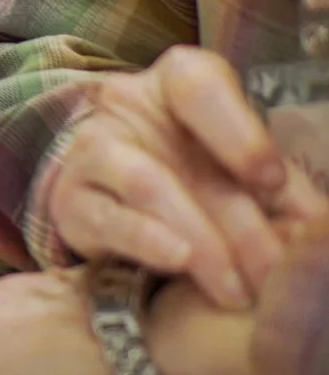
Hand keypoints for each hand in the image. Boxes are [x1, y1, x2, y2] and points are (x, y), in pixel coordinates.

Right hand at [41, 46, 327, 309]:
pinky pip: (108, 218)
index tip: (273, 182)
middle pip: (185, 158)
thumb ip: (279, 191)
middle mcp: (124, 106)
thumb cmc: (191, 169)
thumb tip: (317, 228)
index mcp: (174, 83)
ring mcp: (91, 150)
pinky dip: (146, 242)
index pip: (198, 85)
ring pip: (147, 186)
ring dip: (201, 243)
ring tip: (236, 290)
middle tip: (276, 273)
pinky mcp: (70, 200)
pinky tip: (178, 263)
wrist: (114, 194)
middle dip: (242, 224)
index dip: (239, 132)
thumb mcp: (238, 169)